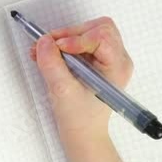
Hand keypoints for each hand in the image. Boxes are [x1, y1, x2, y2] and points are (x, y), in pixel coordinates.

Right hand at [29, 17, 133, 145]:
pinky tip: (48, 55)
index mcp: (117, 66)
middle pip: (97, 28)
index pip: (101, 36)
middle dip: (70, 34)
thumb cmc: (80, 119)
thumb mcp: (63, 92)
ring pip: (87, 31)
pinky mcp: (95, 59)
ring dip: (64, 38)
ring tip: (45, 52)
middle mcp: (116, 59)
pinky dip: (63, 44)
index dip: (77, 39)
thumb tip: (44, 42)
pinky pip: (80, 40)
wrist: (82, 133)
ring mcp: (106, 58)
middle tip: (50, 47)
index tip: (58, 48)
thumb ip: (52, 64)